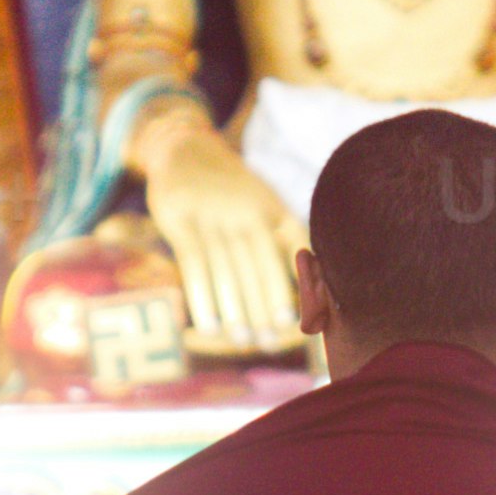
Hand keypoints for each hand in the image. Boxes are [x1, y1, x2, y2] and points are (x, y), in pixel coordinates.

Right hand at [138, 117, 307, 355]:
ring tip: (243, 340)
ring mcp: (212, 215)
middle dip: (267, 307)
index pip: (294, 250)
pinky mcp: (180, 220)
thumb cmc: (233, 191)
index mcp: (272, 209)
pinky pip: (194, 265)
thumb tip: (315, 289)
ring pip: (227, 271)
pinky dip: (203, 298)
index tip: (307, 318)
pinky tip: (210, 326)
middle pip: (259, 267)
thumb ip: (284, 240)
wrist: (185, 150)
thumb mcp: (264, 204)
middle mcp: (246, 212)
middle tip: (272, 343)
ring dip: (236, 310)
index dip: (301, 283)